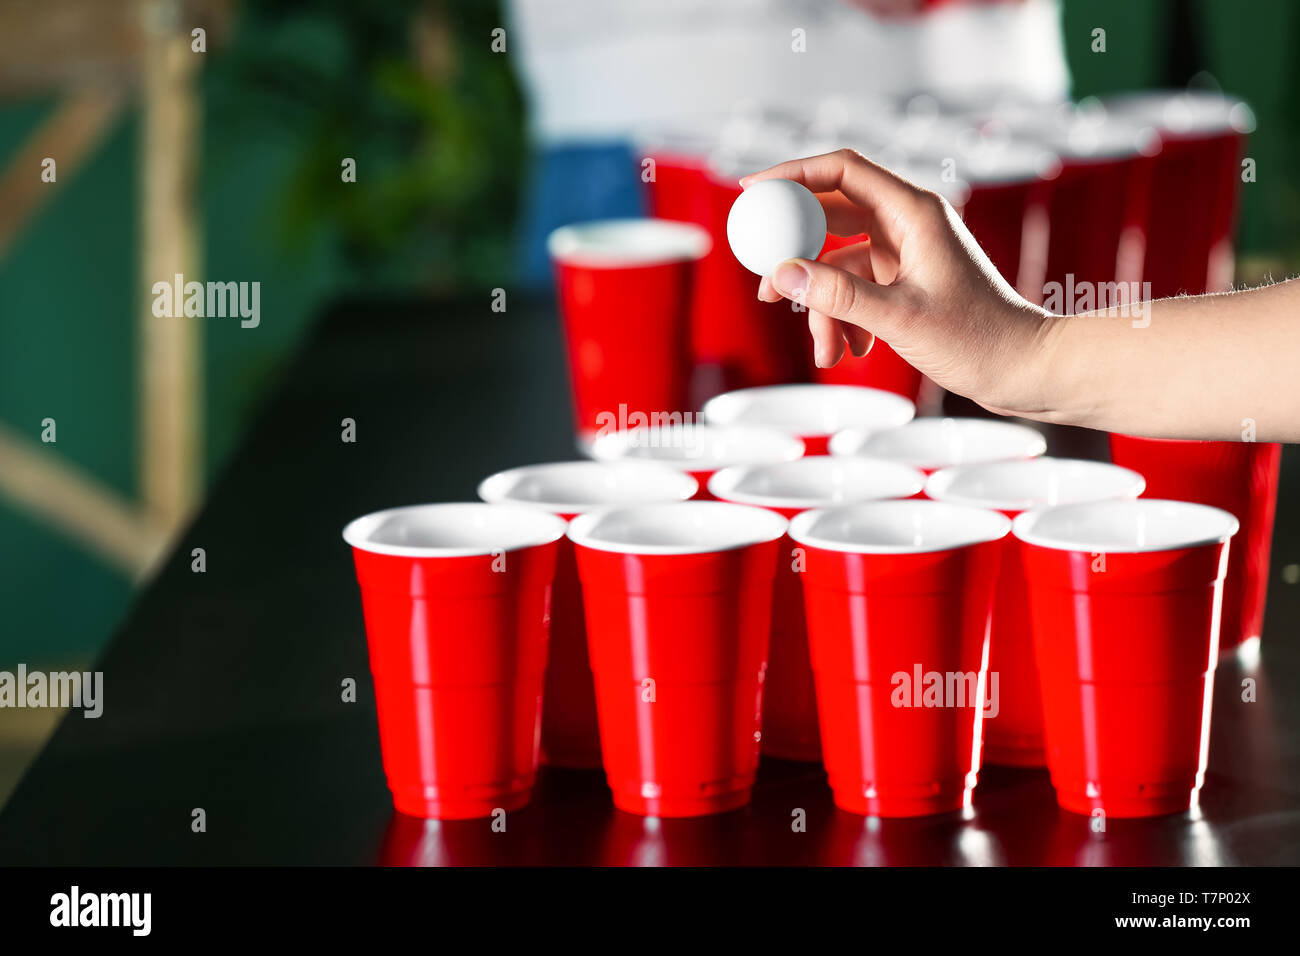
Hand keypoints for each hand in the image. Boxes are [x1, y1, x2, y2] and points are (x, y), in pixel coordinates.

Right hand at [743, 149, 1058, 419]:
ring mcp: (907, 253)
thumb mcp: (900, 318)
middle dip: (796, 257)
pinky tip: (852, 351)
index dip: (792, 174)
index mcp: (914, 212)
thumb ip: (838, 294)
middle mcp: (909, 224)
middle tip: (767, 288)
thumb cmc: (979, 340)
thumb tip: (784, 274)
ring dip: (825, 308)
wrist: (1023, 370)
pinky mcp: (906, 281)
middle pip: (831, 217)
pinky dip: (845, 319)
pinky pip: (856, 289)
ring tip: (826, 352)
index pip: (842, 170)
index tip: (752, 192)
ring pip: (839, 265)